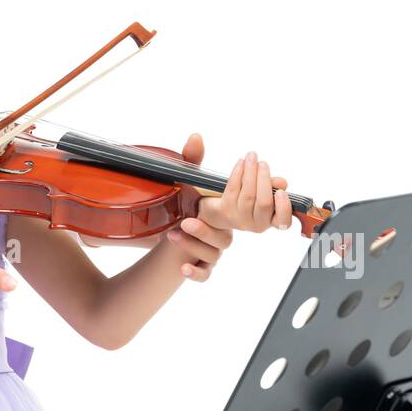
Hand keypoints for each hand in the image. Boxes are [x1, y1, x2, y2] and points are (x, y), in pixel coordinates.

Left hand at [164, 133, 235, 280]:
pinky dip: (195, 272)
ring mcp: (214, 251)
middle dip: (205, 228)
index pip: (239, 212)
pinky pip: (204, 274)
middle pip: (225, 237)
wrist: (171, 230)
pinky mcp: (202, 266)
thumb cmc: (186, 204)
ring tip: (172, 234)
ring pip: (212, 254)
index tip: (229, 210)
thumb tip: (195, 136)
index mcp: (225, 212)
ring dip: (192, 245)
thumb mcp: (187, 181)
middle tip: (186, 220)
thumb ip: (192, 161)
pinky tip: (182, 268)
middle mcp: (224, 233)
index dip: (241, 208)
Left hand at [187, 135, 291, 233]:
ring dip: (250, 172)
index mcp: (271, 220)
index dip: (284, 208)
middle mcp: (257, 224)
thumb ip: (273, 186)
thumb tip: (282, 182)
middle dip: (264, 180)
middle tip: (263, 163)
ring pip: (248, 195)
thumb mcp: (262, 191)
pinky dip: (237, 173)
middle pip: (264, 203)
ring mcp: (240, 220)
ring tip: (251, 156)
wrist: (218, 208)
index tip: (281, 192)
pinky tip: (240, 162)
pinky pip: (233, 190)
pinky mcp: (225, 212)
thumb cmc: (246, 197)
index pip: (283, 222)